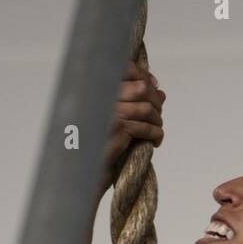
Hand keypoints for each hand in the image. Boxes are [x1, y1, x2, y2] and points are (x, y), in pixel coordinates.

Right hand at [98, 59, 165, 195]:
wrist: (82, 174)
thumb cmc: (94, 147)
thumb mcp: (112, 119)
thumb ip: (132, 102)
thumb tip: (161, 92)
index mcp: (95, 88)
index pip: (125, 69)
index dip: (144, 75)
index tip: (154, 85)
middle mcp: (100, 96)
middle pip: (141, 88)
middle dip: (154, 100)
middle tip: (157, 115)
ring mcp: (109, 111)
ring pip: (146, 108)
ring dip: (156, 120)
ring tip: (156, 131)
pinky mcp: (117, 129)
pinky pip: (145, 126)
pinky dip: (155, 134)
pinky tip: (155, 142)